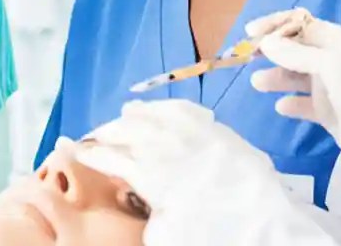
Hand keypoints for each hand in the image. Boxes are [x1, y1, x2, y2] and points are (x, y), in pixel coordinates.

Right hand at [74, 100, 293, 245]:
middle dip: (104, 133)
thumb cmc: (213, 232)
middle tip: (94, 138)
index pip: (106, 157)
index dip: (88, 154)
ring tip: (121, 119)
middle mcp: (163, 145)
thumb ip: (146, 212)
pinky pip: (178, 107)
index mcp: (147, 172)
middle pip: (122, 130)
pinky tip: (154, 110)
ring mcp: (188, 131)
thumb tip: (138, 197)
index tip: (76, 151)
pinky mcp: (211, 126)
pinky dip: (160, 107)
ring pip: (148, 114)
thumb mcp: (168, 233)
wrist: (264, 220)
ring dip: (129, 117)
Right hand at [247, 12, 340, 163]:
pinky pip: (305, 104)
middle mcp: (337, 62)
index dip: (277, 26)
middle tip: (248, 57)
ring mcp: (334, 89)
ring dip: (277, 77)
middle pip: (298, 50)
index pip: (304, 25)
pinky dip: (292, 103)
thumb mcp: (332, 64)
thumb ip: (297, 53)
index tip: (251, 33)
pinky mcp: (331, 115)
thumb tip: (267, 43)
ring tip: (257, 83)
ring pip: (298, 77)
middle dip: (274, 52)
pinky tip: (281, 106)